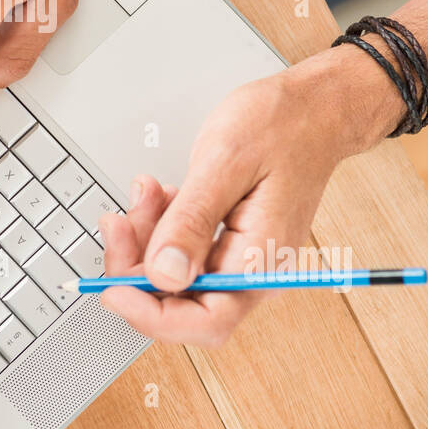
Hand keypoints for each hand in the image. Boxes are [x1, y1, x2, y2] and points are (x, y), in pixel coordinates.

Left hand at [100, 47, 398, 345]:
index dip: (149, 314)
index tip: (112, 288)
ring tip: (144, 195)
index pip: (204, 321)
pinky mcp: (229, 240)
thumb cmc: (283, 125)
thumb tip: (163, 275)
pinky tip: (160, 195)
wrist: (316, 107)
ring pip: (175, 275)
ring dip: (146, 240)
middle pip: (181, 302)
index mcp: (260, 261)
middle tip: (118, 224)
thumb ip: (193, 221)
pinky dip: (161, 226)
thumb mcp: (225, 163)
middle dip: (138, 268)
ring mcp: (241, 257)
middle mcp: (253, 270)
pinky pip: (184, 250)